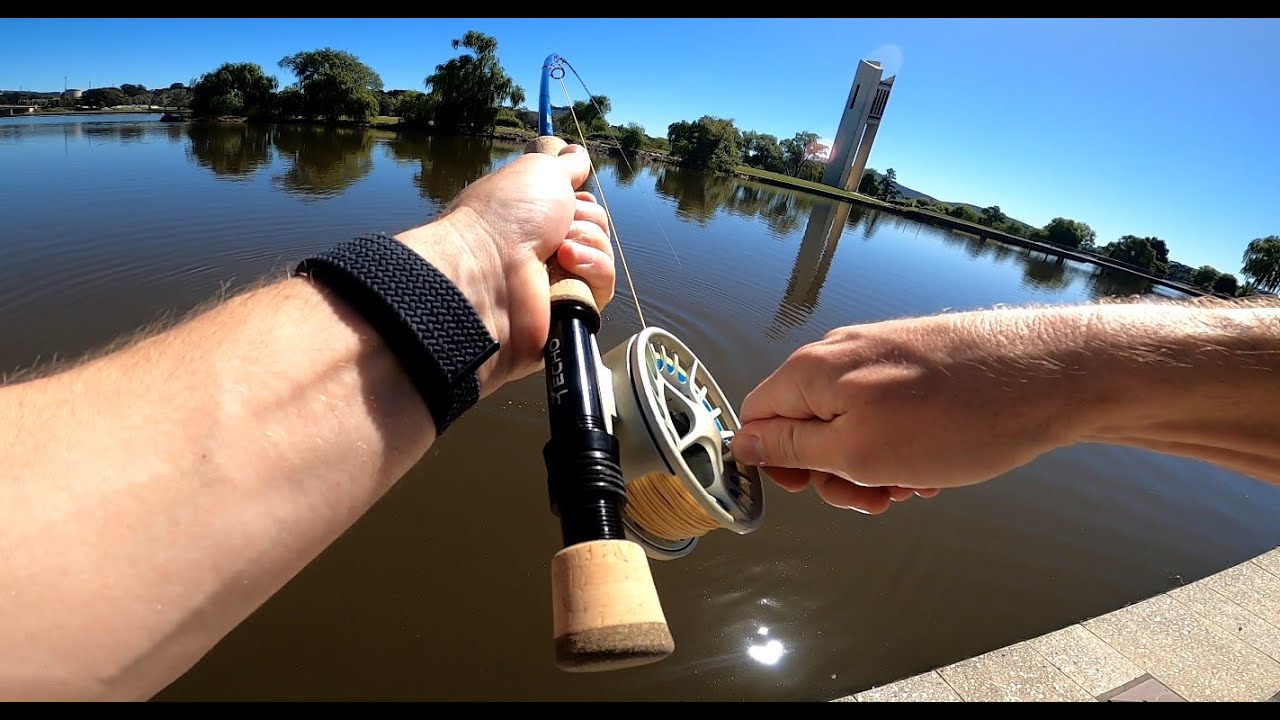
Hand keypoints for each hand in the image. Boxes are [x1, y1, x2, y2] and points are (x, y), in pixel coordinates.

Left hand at [395, 144, 613, 394]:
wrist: (489, 270)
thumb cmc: (507, 215)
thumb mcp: (540, 172)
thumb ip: (565, 164)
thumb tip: (578, 153)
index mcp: (534, 217)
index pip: (581, 207)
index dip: (581, 201)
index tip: (570, 198)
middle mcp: (545, 248)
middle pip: (598, 227)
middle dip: (585, 220)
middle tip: (559, 226)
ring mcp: (558, 279)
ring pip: (604, 254)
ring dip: (589, 243)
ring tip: (560, 250)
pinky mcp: (570, 308)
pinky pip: (603, 284)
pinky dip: (591, 268)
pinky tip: (568, 265)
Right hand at [732, 309, 1100, 512]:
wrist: (1048, 377)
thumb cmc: (958, 417)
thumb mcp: (858, 452)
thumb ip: (792, 447)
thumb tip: (744, 443)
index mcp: (812, 371)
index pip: (756, 417)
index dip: (776, 462)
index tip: (813, 488)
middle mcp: (840, 354)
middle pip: (804, 425)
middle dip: (835, 471)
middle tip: (874, 497)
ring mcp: (880, 355)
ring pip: (850, 424)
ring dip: (872, 465)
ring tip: (914, 484)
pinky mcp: (916, 361)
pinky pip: (887, 413)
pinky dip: (901, 447)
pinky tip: (933, 466)